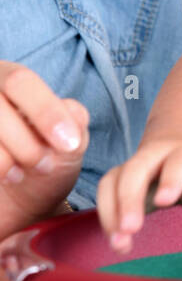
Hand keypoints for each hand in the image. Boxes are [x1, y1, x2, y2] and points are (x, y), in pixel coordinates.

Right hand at [0, 62, 89, 238]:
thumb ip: (75, 120)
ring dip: (7, 160)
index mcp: (11, 79)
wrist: (20, 200)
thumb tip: (71, 110)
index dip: (45, 111)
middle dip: (26, 143)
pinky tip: (7, 177)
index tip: (68, 144)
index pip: (20, 81)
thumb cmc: (47, 160)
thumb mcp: (70, 142)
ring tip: (23, 175)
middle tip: (45, 166)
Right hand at [97, 137, 181, 251]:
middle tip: (130, 229)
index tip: (164, 201)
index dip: (171, 181)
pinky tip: (114, 237)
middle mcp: (156, 154)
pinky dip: (106, 215)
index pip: (179, 163)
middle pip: (136, 169)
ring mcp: (134, 164)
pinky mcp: (119, 177)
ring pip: (113, 179)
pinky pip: (105, 191)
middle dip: (129, 198)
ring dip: (111, 212)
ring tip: (119, 242)